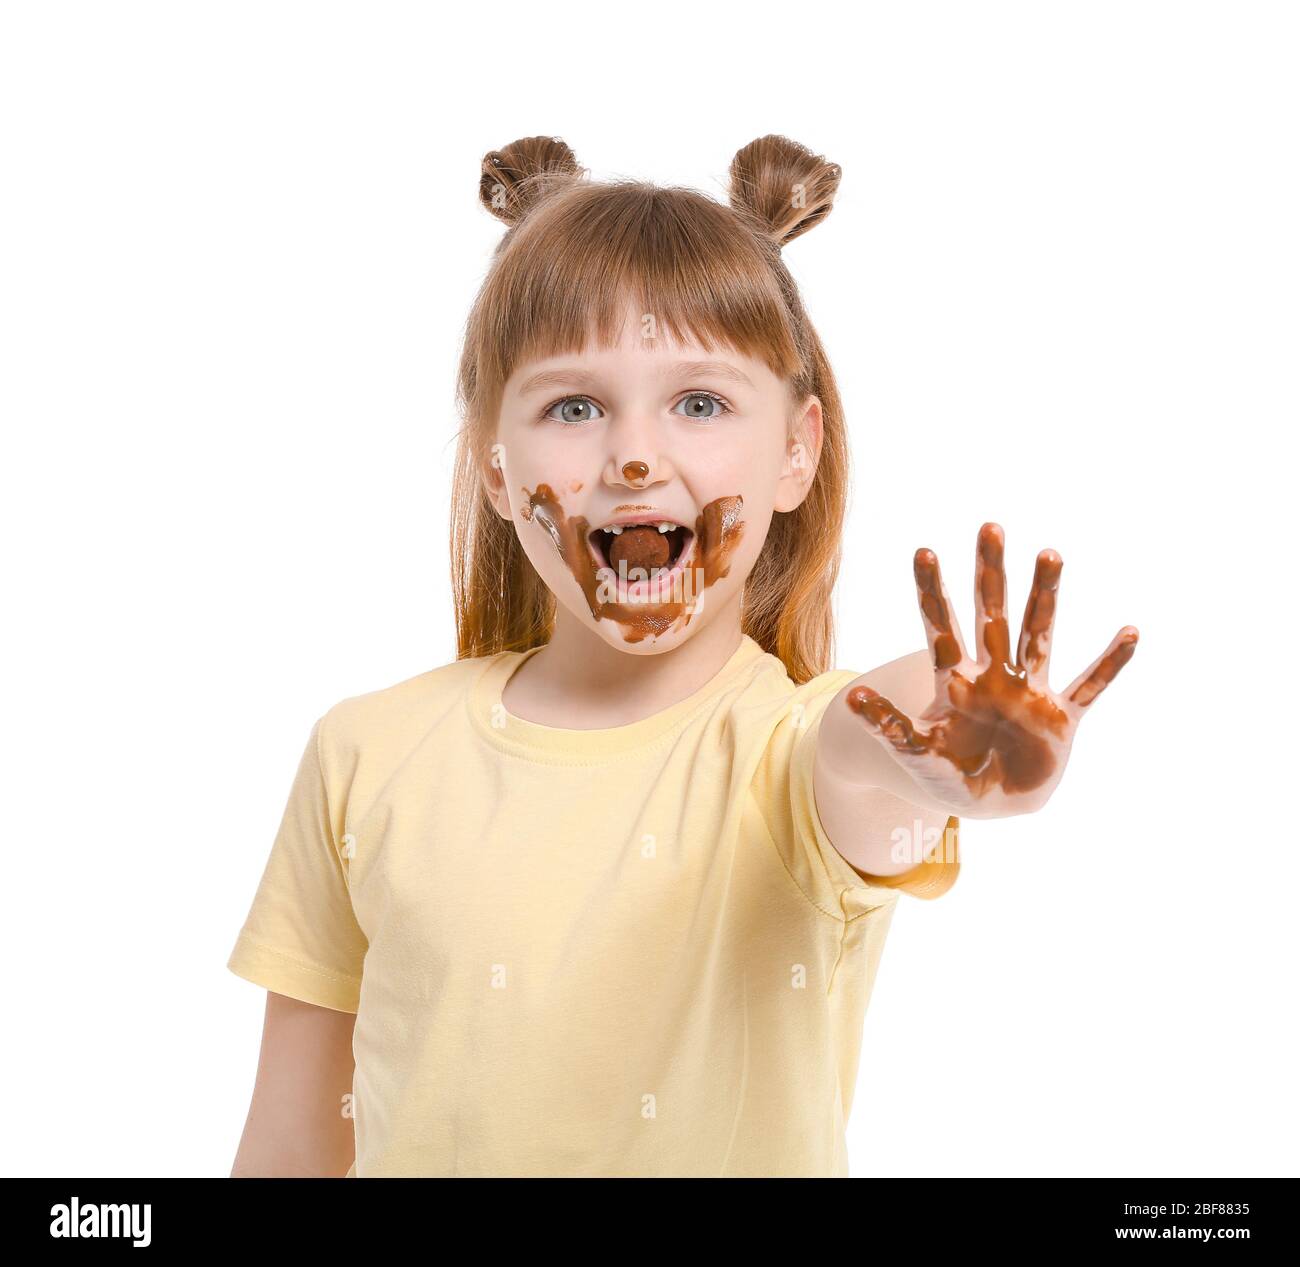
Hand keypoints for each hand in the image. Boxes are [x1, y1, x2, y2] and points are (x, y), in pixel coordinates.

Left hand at [847, 523, 1137, 816]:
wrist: (989, 804)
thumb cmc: (949, 777)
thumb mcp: (918, 755)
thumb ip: (890, 728)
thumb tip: (853, 698)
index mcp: (955, 681)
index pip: (940, 627)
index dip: (932, 592)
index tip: (923, 551)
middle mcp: (993, 676)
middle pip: (991, 615)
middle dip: (990, 574)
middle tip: (989, 527)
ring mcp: (1030, 693)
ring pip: (1038, 635)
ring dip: (1044, 597)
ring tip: (1049, 554)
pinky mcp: (1061, 720)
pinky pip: (1089, 687)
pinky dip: (1110, 664)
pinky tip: (1130, 633)